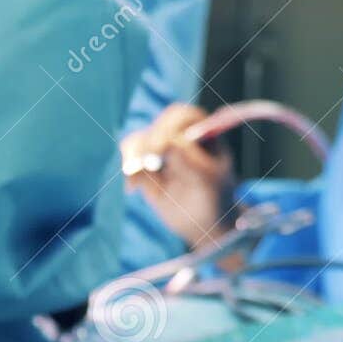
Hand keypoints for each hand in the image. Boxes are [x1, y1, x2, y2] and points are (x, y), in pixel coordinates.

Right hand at [121, 103, 235, 250]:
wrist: (203, 224)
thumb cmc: (214, 200)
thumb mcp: (208, 182)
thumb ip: (190, 160)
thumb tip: (169, 141)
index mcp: (202, 133)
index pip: (182, 117)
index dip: (169, 126)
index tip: (162, 147)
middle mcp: (181, 136)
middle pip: (157, 126)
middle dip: (149, 143)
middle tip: (148, 165)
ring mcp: (162, 150)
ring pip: (139, 140)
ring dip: (134, 155)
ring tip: (136, 180)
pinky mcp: (146, 166)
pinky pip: (130, 158)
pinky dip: (128, 171)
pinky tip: (132, 188)